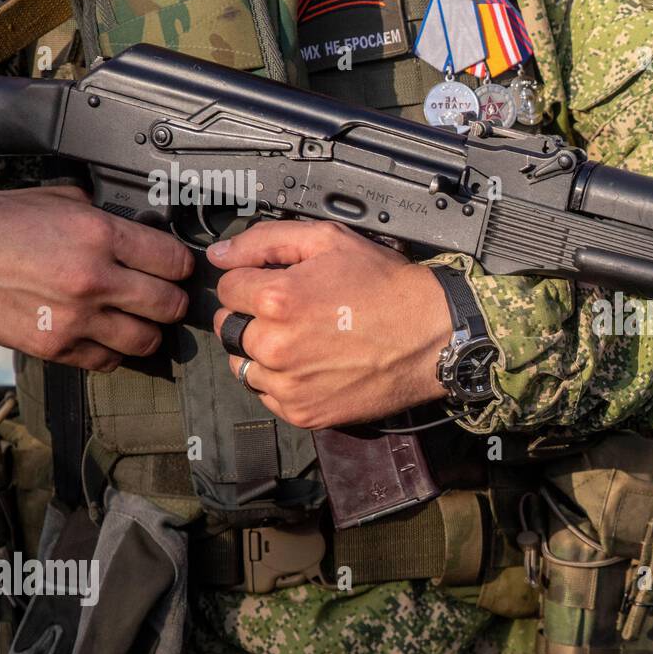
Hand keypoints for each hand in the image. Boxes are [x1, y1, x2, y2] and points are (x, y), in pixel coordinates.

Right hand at [0, 185, 192, 370]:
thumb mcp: (56, 199)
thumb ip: (102, 213)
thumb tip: (138, 221)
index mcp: (99, 235)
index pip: (175, 261)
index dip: (180, 265)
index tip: (175, 267)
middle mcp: (94, 279)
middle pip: (171, 305)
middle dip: (170, 300)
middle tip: (160, 295)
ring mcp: (76, 317)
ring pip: (147, 340)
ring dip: (147, 330)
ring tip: (135, 318)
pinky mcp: (56, 347)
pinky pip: (108, 361)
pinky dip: (112, 351)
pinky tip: (103, 334)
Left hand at [208, 220, 453, 428]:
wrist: (432, 336)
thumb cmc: (388, 288)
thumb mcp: (331, 241)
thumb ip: (267, 240)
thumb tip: (220, 255)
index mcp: (277, 299)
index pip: (227, 287)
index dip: (252, 281)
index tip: (280, 286)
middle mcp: (276, 345)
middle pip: (229, 328)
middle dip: (253, 317)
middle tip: (294, 314)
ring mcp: (288, 384)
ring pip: (243, 365)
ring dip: (263, 353)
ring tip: (303, 341)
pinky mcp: (303, 412)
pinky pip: (267, 396)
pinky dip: (282, 383)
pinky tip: (313, 366)